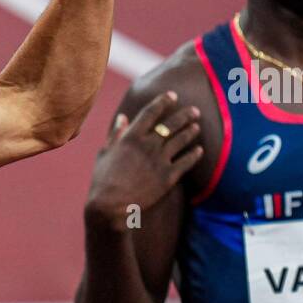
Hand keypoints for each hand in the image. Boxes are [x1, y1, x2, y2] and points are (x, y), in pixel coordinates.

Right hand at [84, 92, 201, 230]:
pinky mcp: (168, 177)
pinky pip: (186, 162)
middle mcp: (148, 145)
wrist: (109, 206)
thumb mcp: (104, 153)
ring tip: (197, 126)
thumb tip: (122, 118)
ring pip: (181, 140)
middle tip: (194, 110)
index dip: (163, 101)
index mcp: (131, 137)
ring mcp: (159, 161)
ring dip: (191, 131)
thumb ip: (115, 134)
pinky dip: (194, 155)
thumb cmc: (102, 180)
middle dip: (185, 115)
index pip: (150, 112)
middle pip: (171, 124)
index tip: (172, 96)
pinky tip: (199, 150)